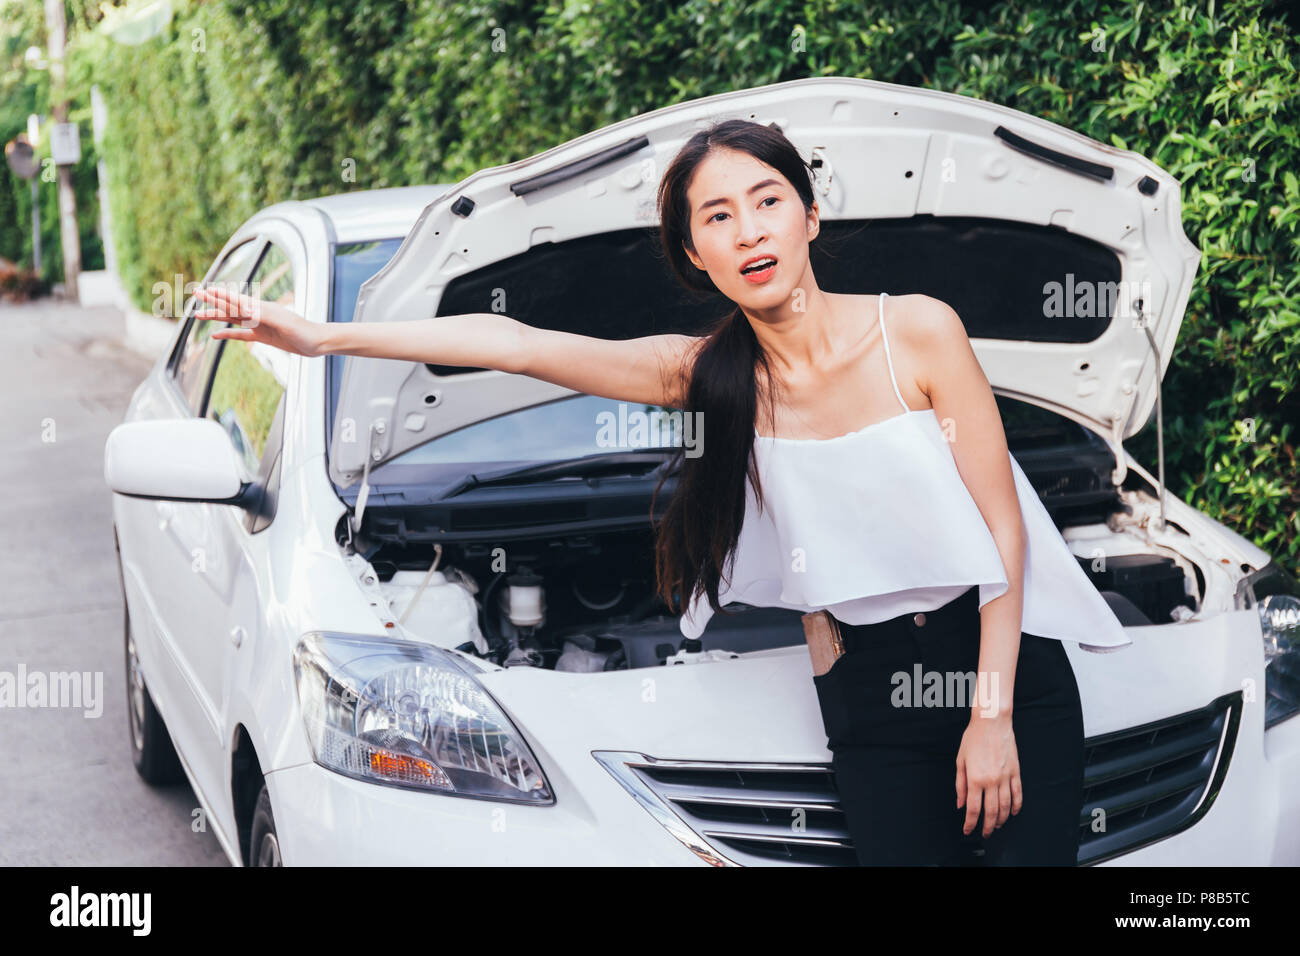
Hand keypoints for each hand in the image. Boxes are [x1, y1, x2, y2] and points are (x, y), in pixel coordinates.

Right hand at [192, 285, 323, 357]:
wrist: (316, 343)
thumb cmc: (303, 331)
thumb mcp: (283, 323)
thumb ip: (263, 315)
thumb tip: (244, 309)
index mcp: (262, 307)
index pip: (236, 299)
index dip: (220, 295)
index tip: (205, 290)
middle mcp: (258, 314)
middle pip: (230, 306)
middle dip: (213, 301)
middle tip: (195, 293)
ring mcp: (258, 325)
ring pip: (232, 319)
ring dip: (216, 316)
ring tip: (198, 314)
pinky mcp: (262, 337)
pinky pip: (240, 335)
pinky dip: (227, 333)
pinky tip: (214, 335)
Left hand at [955, 712, 1021, 837]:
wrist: (992, 722)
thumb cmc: (973, 738)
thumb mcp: (960, 760)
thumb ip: (960, 785)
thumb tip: (960, 804)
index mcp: (975, 779)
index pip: (973, 809)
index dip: (970, 823)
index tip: (968, 830)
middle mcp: (991, 781)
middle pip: (991, 812)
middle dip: (987, 827)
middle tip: (985, 834)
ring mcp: (1005, 777)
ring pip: (1006, 806)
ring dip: (1002, 820)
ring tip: (997, 826)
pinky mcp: (1016, 772)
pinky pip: (1018, 794)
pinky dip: (1016, 806)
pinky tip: (1013, 813)